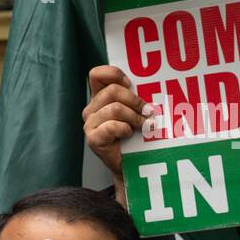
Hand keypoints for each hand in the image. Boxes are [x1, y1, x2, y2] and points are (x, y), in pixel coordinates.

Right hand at [83, 65, 150, 206]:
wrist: (135, 165)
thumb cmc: (139, 135)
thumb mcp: (138, 109)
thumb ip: (135, 94)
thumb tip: (149, 82)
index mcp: (100, 98)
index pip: (97, 74)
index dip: (115, 75)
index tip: (130, 85)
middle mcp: (92, 109)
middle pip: (112, 91)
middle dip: (135, 101)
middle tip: (147, 112)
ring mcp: (90, 124)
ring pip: (115, 108)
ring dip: (134, 117)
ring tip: (142, 126)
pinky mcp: (92, 139)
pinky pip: (111, 126)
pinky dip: (125, 129)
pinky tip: (129, 135)